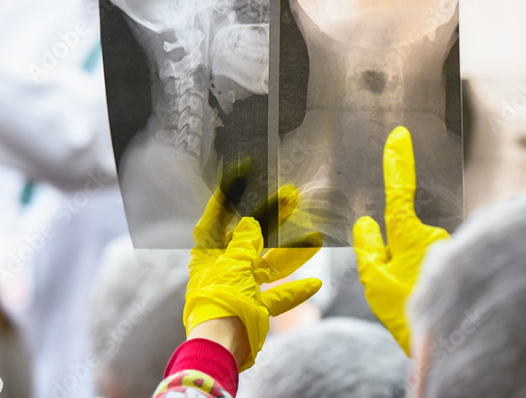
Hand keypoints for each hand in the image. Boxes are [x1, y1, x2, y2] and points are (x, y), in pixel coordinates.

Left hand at [185, 179, 321, 370]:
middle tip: (291, 199)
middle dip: (271, 220)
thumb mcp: (234, 263)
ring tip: (317, 239)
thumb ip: (246, 241)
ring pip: (269, 266)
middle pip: (250, 239)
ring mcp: (241, 288)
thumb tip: (251, 223)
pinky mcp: (255, 308)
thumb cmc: (219, 300)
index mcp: (208, 255)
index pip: (214, 222)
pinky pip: (277, 295)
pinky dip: (295, 290)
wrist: (223, 346)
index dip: (225, 201)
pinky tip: (315, 284)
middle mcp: (224, 269)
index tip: (238, 179)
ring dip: (292, 253)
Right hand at [353, 126, 450, 353]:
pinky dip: (424, 282)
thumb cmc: (408, 315)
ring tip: (411, 306)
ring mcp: (446, 250)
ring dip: (411, 274)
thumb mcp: (374, 282)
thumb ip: (367, 248)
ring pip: (418, 253)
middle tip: (394, 292)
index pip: (399, 192)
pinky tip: (424, 306)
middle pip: (404, 235)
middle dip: (396, 256)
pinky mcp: (455, 262)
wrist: (443, 345)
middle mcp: (433, 237)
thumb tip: (365, 223)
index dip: (397, 163)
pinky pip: (431, 266)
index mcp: (410, 236)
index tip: (400, 136)